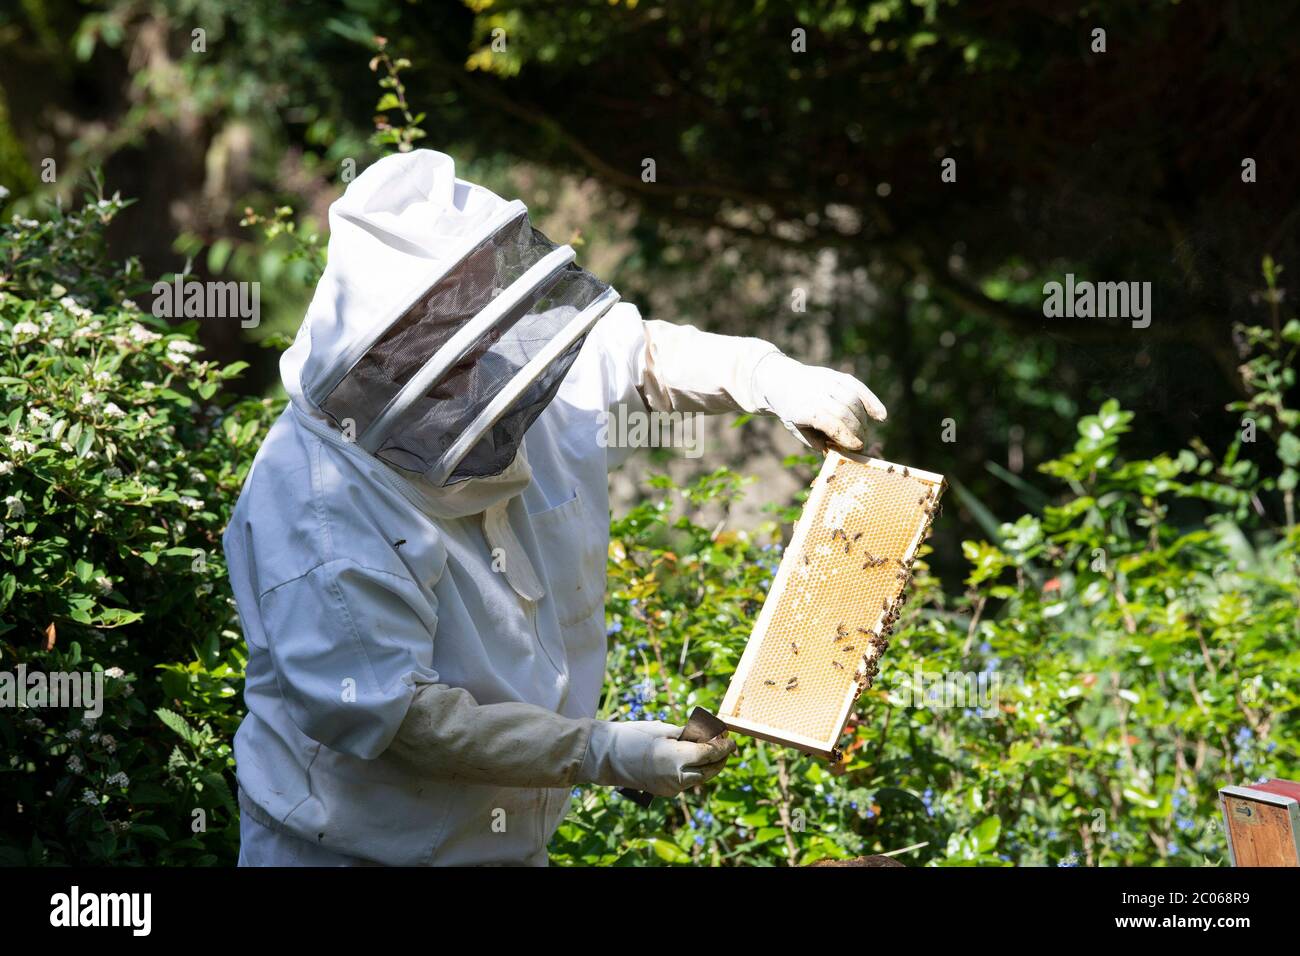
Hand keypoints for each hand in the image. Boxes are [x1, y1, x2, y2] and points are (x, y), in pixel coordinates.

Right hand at [580, 720, 737, 796]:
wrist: (606, 756)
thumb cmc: (633, 736)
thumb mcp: (664, 730)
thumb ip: (688, 735)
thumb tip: (707, 736)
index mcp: (678, 759)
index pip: (710, 754)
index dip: (723, 746)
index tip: (731, 739)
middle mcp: (678, 777)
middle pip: (709, 771)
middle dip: (720, 759)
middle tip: (725, 745)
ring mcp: (671, 788)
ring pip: (699, 779)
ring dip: (707, 766)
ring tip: (710, 751)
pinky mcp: (664, 791)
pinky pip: (686, 782)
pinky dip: (693, 772)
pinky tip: (691, 759)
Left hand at [751, 352, 886, 451]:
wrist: (783, 381)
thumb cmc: (793, 411)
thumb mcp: (797, 430)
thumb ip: (817, 442)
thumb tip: (839, 452)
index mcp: (801, 409)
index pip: (829, 423)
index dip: (846, 436)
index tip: (857, 448)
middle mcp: (815, 392)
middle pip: (844, 412)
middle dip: (857, 431)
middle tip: (862, 443)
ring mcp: (826, 381)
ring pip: (853, 399)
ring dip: (863, 419)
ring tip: (863, 432)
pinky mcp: (837, 375)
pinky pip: (858, 387)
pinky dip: (871, 401)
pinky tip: (881, 416)